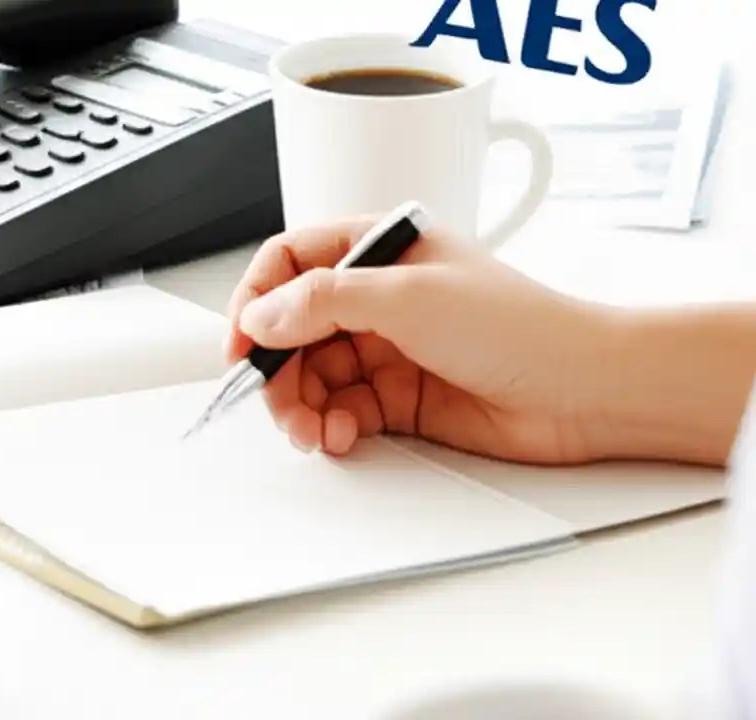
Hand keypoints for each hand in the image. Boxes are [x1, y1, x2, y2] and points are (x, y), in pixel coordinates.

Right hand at [226, 218, 623, 464]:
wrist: (586, 392)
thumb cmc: (522, 327)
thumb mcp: (407, 296)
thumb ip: (323, 301)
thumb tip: (260, 315)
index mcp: (380, 248)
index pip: (289, 262)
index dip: (256, 300)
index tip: (240, 343)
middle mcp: (378, 296)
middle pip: (292, 327)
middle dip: (277, 366)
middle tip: (275, 400)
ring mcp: (388, 347)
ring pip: (311, 375)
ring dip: (300, 405)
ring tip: (312, 430)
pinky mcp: (400, 397)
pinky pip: (341, 411)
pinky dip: (331, 427)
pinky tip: (341, 436)